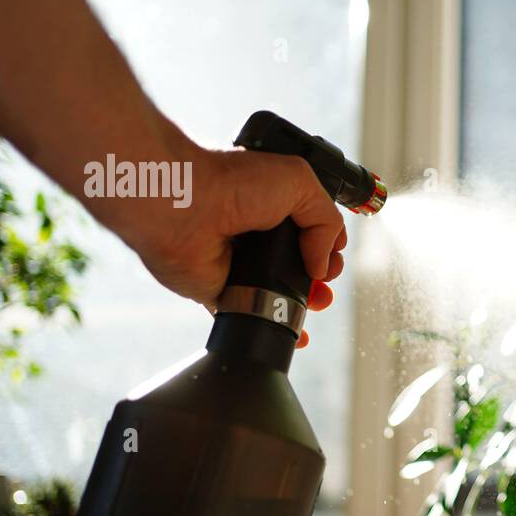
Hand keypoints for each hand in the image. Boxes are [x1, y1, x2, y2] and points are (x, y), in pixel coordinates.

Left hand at [105, 144, 347, 346]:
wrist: (182, 205)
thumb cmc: (230, 182)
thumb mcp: (299, 182)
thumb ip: (326, 220)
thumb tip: (323, 263)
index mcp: (274, 202)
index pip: (311, 228)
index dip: (329, 244)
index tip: (332, 255)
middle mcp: (256, 232)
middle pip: (300, 263)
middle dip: (321, 275)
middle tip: (325, 279)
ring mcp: (239, 263)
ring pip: (280, 290)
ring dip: (305, 301)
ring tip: (317, 301)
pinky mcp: (221, 290)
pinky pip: (252, 312)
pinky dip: (274, 324)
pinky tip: (295, 333)